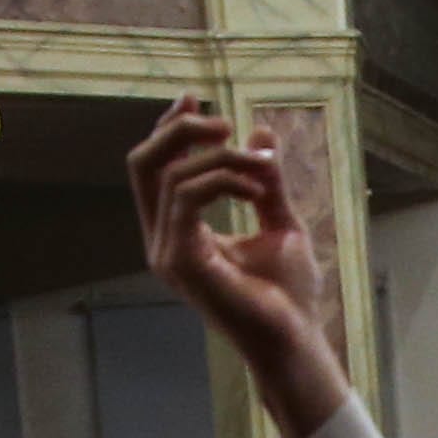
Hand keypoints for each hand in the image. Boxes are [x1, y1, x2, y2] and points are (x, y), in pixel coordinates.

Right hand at [132, 99, 349, 437]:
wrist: (294, 339)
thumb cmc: (289, 296)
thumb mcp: (280, 223)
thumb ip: (266, 180)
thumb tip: (262, 133)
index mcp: (178, 233)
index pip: (154, 169)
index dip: (168, 128)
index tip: (194, 99)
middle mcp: (163, 241)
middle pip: (143, 163)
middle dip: (179, 129)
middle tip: (223, 122)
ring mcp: (166, 253)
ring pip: (172, 174)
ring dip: (222, 157)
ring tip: (263, 166)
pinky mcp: (180, 260)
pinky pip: (188, 195)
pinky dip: (224, 178)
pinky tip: (258, 188)